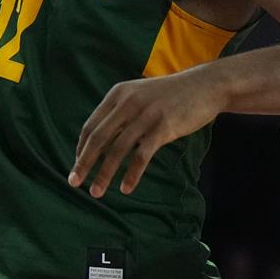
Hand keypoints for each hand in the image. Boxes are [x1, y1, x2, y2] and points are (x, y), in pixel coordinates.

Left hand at [68, 66, 227, 197]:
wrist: (205, 86)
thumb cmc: (171, 95)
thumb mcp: (140, 95)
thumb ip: (121, 112)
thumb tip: (102, 140)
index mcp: (118, 94)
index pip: (91, 126)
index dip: (81, 149)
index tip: (77, 167)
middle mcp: (129, 102)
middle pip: (99, 138)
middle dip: (84, 163)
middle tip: (74, 183)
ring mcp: (146, 114)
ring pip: (117, 149)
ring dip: (104, 174)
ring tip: (96, 193)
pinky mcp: (164, 127)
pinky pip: (142, 155)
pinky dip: (131, 174)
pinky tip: (125, 188)